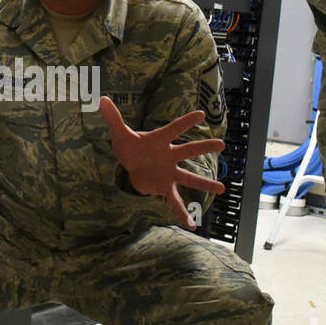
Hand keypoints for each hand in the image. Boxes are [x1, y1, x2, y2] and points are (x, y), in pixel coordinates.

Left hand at [97, 95, 224, 229]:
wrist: (130, 163)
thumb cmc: (129, 145)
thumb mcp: (120, 133)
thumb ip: (113, 117)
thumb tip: (102, 99)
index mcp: (160, 141)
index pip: (173, 129)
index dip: (186, 122)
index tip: (202, 114)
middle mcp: (169, 156)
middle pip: (189, 151)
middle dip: (204, 148)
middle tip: (222, 144)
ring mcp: (169, 172)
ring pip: (189, 178)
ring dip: (204, 184)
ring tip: (222, 189)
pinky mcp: (164, 187)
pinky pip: (175, 201)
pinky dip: (182, 213)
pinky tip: (192, 226)